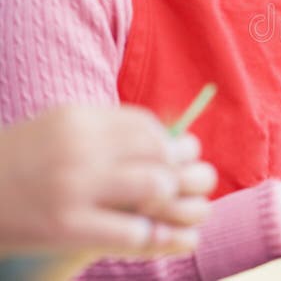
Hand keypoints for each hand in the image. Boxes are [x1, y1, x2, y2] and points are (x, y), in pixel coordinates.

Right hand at [0, 105, 216, 256]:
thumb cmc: (15, 165)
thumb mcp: (56, 131)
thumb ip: (103, 131)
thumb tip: (166, 139)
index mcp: (78, 119)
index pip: (147, 126)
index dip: (170, 144)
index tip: (174, 158)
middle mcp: (80, 148)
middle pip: (160, 152)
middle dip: (182, 170)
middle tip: (187, 185)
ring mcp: (73, 187)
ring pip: (155, 187)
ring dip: (174, 201)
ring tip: (177, 211)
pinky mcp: (65, 226)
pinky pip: (131, 231)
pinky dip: (153, 236)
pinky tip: (157, 237)